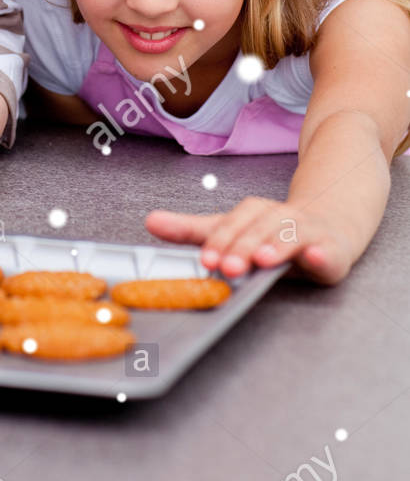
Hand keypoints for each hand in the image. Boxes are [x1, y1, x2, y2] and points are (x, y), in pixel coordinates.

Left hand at [145, 197, 355, 284]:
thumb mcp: (231, 230)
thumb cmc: (273, 234)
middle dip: (242, 247)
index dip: (219, 240)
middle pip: (259, 228)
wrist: (329, 225)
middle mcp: (280, 218)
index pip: (233, 223)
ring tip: (262, 260)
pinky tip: (315, 257)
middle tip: (228, 267)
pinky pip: (327, 251)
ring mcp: (308, 232)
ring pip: (291, 235)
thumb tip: (150, 221)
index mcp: (254, 213)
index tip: (206, 259)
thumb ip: (193, 230)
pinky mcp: (331, 250)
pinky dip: (321, 254)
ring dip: (276, 246)